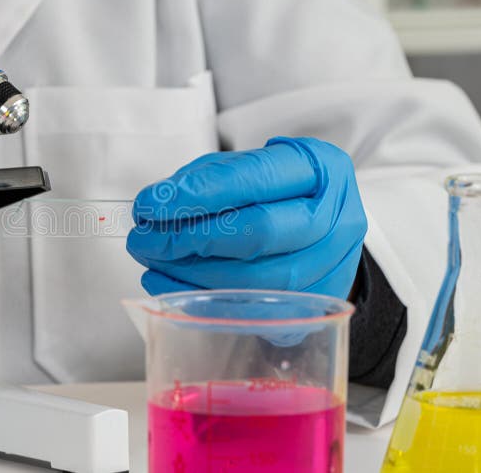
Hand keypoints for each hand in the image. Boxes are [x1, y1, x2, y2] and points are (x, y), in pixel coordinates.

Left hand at [127, 137, 366, 299]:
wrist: (321, 232)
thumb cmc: (274, 193)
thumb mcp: (245, 169)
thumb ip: (202, 180)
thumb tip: (155, 203)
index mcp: (323, 170)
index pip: (256, 178)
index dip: (198, 193)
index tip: (150, 204)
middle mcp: (337, 219)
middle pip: (260, 232)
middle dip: (190, 237)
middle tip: (143, 238)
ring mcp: (331, 268)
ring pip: (256, 278)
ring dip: (189, 272)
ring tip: (151, 260)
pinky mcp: (313, 308)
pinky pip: (251, 311)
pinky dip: (198, 298)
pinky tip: (166, 284)